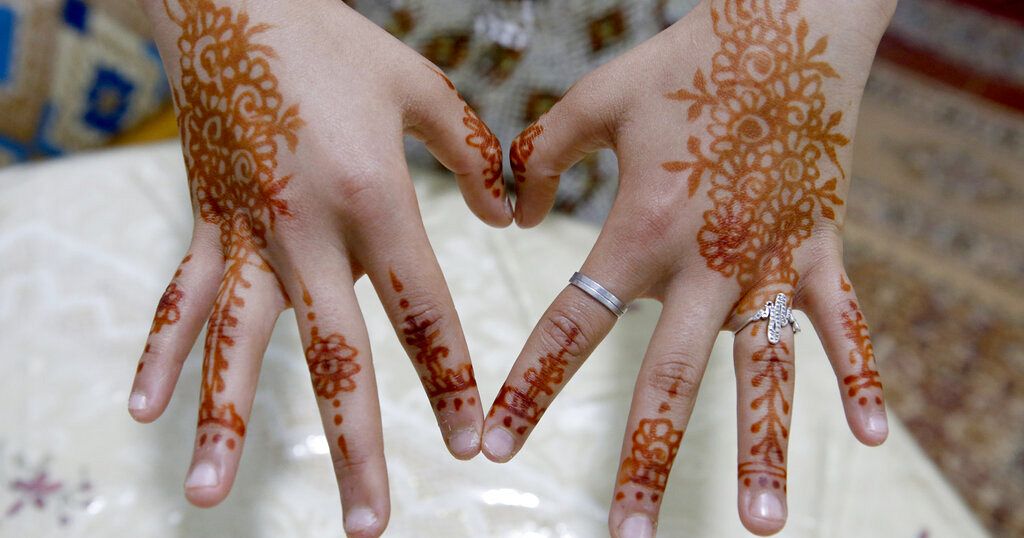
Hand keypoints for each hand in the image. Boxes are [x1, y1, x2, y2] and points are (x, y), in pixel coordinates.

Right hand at [127, 1, 508, 534]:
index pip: (420, 309)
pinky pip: (182, 296)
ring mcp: (248, 230)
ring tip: (210, 498)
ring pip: (239, 343)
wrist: (236, 2)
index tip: (468, 441)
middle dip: (354, 444)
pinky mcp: (207, 221)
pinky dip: (161, 352)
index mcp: (373, 197)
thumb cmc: (336, 44)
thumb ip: (474, 153)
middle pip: (333, 355)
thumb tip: (513, 214)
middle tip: (368, 525)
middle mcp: (308, 228)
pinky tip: (143, 412)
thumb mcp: (420, 87)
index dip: (449, 378)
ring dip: (226, 424)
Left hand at [488, 0, 895, 534]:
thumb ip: (539, 156)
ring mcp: (770, 261)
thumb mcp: (596, 100)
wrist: (785, 26)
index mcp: (640, 229)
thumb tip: (512, 211)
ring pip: (766, 372)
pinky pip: (843, 323)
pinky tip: (869, 438)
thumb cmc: (685, 61)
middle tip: (626, 535)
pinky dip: (858, 376)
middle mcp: (704, 263)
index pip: (571, 327)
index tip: (492, 447)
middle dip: (642, 461)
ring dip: (762, 448)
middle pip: (668, 380)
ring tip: (757, 522)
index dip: (527, 389)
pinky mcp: (821, 249)